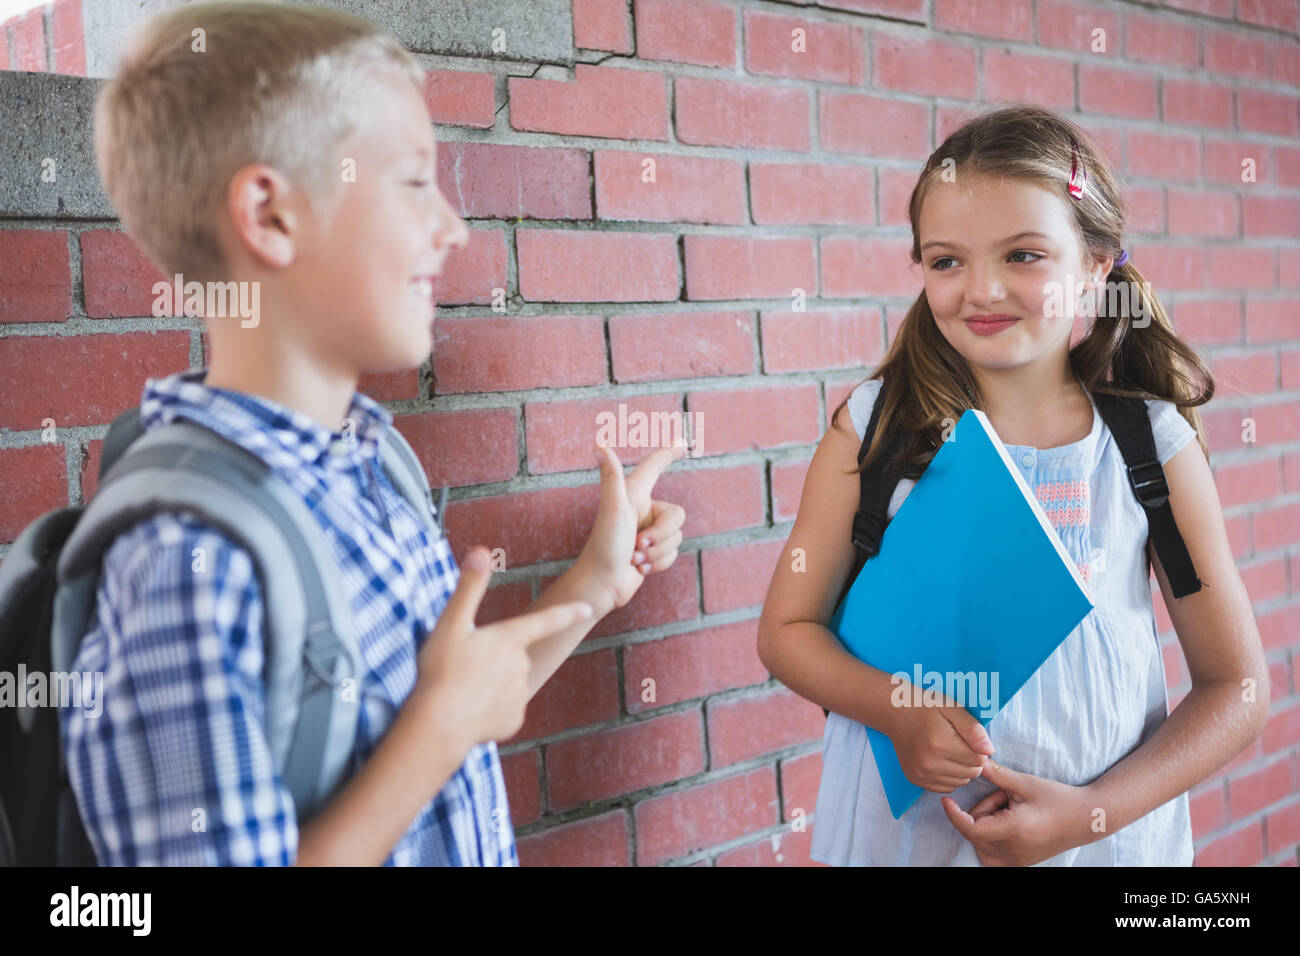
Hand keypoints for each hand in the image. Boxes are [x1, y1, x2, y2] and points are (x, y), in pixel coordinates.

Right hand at [413, 547, 593, 747]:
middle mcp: (522, 664)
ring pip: (506, 683)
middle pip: (513, 655)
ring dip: (489, 685)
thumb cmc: (442, 671)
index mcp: (510, 638)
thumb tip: (480, 550)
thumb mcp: (451, 623)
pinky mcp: (515, 720)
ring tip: (463, 691)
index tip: (587, 608)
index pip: (546, 621)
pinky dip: (488, 710)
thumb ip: (469, 587)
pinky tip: (470, 713)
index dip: (567, 613)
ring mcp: (520, 694)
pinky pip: (503, 710)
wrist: (439, 725)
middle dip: (493, 660)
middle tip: (463, 669)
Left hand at [576, 442, 685, 613]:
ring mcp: (647, 531)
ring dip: (657, 553)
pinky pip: (672, 554)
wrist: (602, 584)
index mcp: (633, 493)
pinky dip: (658, 564)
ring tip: (634, 559)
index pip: (655, 466)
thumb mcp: (612, 508)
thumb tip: (598, 444)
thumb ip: (612, 476)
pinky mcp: (651, 552)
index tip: (683, 443)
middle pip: (677, 515)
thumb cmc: (604, 546)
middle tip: (638, 544)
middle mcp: (642, 509)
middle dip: (662, 535)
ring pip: (676, 538)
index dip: (668, 453)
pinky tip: (639, 569)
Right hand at [889, 688, 995, 792]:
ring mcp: (921, 774)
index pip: (980, 759)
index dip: (978, 747)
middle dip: (972, 759)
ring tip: (949, 750)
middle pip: (972, 773)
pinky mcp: (916, 780)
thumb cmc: (927, 707)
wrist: (895, 713)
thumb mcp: (952, 709)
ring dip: (961, 769)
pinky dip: (949, 776)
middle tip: (958, 742)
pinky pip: (947, 787)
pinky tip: (940, 760)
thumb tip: (990, 750)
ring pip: (961, 782)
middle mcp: (929, 763)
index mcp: (940, 743)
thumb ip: (973, 729)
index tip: (967, 736)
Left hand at [940, 758, 1097, 865]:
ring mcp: (1018, 861)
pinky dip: (990, 841)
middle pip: (975, 834)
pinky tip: (1005, 822)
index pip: (970, 828)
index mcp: (1012, 831)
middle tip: (1001, 796)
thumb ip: (996, 774)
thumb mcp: (1024, 782)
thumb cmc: (1058, 798)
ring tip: (1006, 809)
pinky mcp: (1022, 863)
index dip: (954, 814)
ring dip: (984, 828)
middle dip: (979, 813)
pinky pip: (994, 856)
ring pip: (982, 847)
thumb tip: (974, 762)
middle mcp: (1013, 851)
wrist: (1086, 818)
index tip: (946, 801)